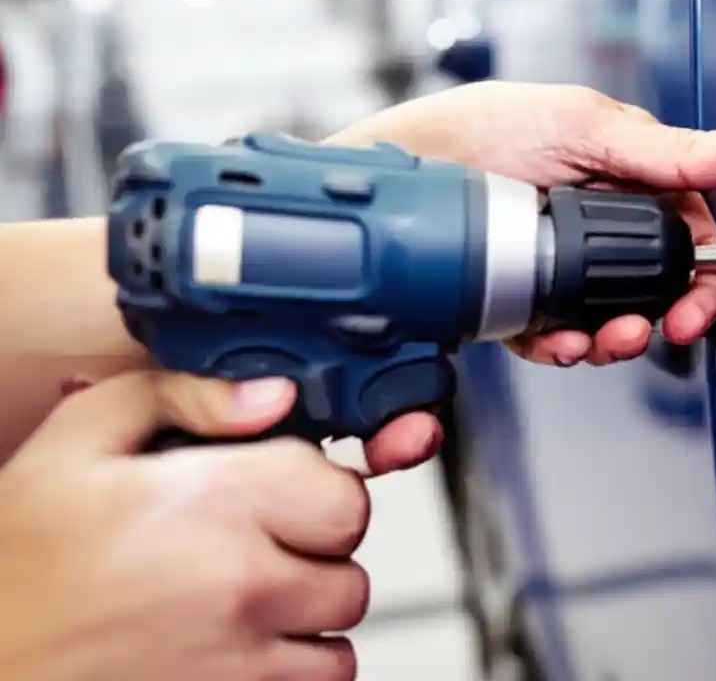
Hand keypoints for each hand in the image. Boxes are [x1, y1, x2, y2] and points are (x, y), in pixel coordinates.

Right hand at [0, 372, 388, 679]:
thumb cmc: (16, 565)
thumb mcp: (76, 443)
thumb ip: (181, 396)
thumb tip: (273, 395)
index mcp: (215, 505)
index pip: (344, 494)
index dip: (315, 488)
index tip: (277, 493)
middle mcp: (243, 584)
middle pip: (349, 562)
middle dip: (316, 549)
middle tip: (259, 544)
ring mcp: (243, 659)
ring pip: (339, 631)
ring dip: (309, 614)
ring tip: (246, 598)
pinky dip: (295, 666)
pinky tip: (243, 643)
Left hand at [328, 81, 715, 365]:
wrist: (397, 174)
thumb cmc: (485, 128)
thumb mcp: (588, 128)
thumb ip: (678, 151)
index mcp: (628, 179)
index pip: (691, 236)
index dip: (703, 280)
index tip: (696, 309)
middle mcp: (598, 226)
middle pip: (652, 290)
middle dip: (655, 320)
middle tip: (640, 333)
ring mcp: (560, 267)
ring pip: (608, 321)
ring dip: (610, 341)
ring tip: (595, 341)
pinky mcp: (519, 300)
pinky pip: (554, 337)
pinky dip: (560, 348)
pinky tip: (553, 343)